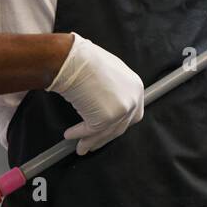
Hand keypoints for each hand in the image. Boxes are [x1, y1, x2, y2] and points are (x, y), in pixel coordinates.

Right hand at [47, 33, 144, 154]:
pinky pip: (90, 131)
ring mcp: (121, 111)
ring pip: (106, 132)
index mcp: (136, 87)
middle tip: (94, 142)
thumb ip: (114, 90)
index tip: (110, 130)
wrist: (75, 60)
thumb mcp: (109, 74)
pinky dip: (79, 134)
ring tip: (81, 146)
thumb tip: (104, 103)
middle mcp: (132, 100)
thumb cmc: (87, 62)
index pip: (133, 113)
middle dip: (106, 137)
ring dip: (91, 141)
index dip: (120, 124)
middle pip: (121, 126)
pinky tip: (70, 135)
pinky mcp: (105, 119)